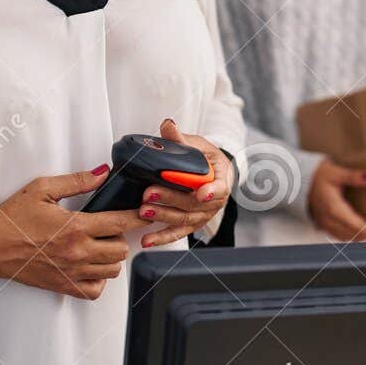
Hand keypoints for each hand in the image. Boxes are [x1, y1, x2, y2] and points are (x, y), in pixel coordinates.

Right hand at [0, 166, 144, 300]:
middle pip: (121, 249)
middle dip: (121, 236)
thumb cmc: (11, 218)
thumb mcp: (42, 188)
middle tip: (109, 227)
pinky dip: (98, 280)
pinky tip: (90, 266)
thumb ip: (77, 181)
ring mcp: (71, 272)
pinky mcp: (63, 285)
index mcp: (74, 227)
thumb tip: (102, 174)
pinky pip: (94, 290)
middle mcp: (77, 252)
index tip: (146, 212)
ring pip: (112, 270)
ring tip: (99, 244)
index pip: (121, 223)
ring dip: (111, 257)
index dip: (139, 216)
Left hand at [134, 117, 234, 246]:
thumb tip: (167, 125)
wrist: (211, 174)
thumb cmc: (206, 160)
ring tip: (144, 211)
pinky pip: (177, 233)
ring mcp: (202, 215)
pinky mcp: (190, 224)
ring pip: (184, 219)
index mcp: (221, 178)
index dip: (211, 191)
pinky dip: (162, 237)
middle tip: (151, 194)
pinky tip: (147, 240)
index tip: (201, 193)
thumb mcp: (197, 145)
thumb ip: (181, 139)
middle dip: (171, 199)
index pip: (220, 187)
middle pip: (194, 204)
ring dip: (163, 216)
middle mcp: (214, 201)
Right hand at [307, 160, 365, 241]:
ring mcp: (328, 225)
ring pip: (353, 238)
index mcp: (334, 210)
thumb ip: (353, 176)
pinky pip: (346, 236)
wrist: (296, 181)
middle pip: (360, 235)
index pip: (362, 227)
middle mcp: (331, 221)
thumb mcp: (335, 172)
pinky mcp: (327, 225)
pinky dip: (359, 234)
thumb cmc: (315, 176)